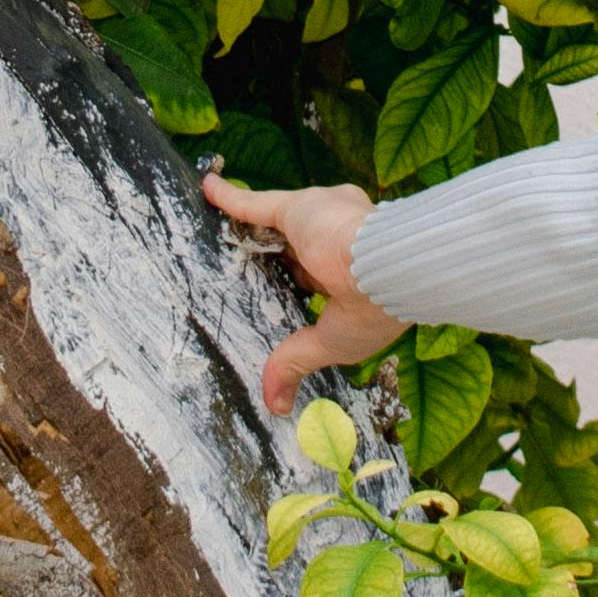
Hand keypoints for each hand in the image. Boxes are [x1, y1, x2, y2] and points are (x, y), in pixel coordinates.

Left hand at [202, 172, 400, 414]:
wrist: (388, 268)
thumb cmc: (374, 310)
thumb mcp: (330, 344)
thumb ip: (295, 362)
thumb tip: (276, 405)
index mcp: (356, 277)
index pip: (320, 278)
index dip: (300, 284)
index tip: (277, 296)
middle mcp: (341, 243)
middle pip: (298, 249)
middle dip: (277, 255)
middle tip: (245, 266)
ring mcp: (319, 222)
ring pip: (277, 224)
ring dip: (252, 227)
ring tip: (223, 233)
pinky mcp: (298, 209)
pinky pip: (256, 203)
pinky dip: (230, 198)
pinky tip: (208, 190)